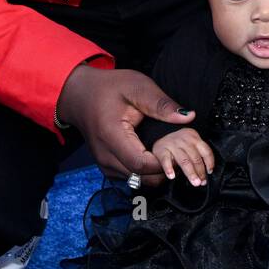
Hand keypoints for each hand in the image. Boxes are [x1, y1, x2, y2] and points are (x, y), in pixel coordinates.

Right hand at [55, 64, 195, 185]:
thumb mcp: (136, 87)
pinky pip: (131, 178)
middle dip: (164, 170)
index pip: (142, 165)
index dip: (164, 163)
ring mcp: (105, 165)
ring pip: (137, 182)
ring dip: (155, 173)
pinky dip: (145, 172)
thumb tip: (188, 117)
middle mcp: (105, 157)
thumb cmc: (107, 88)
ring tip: (166, 152)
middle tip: (178, 152)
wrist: (79, 95)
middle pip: (141, 178)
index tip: (178, 150)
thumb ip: (161, 104)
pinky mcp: (107, 168)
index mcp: (112, 136)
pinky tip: (153, 155)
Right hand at [151, 129, 215, 186]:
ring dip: (190, 173)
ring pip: (184, 161)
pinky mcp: (161, 150)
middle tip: (202, 182)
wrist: (161, 140)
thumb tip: (206, 173)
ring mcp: (172, 144)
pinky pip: (166, 161)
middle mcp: (184, 139)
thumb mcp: (190, 146)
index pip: (205, 150)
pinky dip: (169, 169)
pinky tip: (172, 176)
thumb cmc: (179, 146)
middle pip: (195, 157)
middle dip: (200, 171)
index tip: (209, 172)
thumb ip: (198, 155)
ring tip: (194, 182)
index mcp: (194, 137)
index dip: (209, 163)